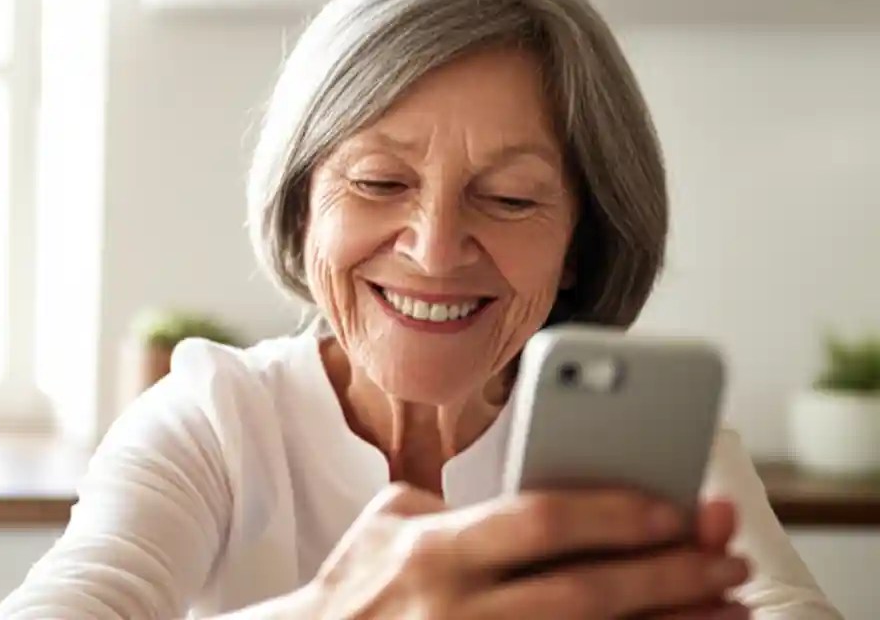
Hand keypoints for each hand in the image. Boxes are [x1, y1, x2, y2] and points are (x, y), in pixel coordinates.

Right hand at [298, 483, 750, 618]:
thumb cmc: (357, 581)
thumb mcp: (390, 520)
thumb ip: (459, 496)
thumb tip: (545, 478)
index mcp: (432, 550)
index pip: (535, 521)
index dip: (612, 512)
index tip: (676, 505)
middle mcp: (454, 609)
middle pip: (582, 593)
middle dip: (666, 575)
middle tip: (728, 558)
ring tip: (729, 608)